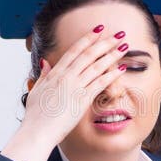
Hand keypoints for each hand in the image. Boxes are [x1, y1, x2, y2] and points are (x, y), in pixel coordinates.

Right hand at [1, 28, 127, 160]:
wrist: (38, 131)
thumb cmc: (36, 115)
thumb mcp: (37, 90)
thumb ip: (44, 75)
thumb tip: (45, 62)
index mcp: (55, 73)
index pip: (74, 50)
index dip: (88, 38)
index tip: (99, 29)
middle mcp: (66, 76)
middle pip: (89, 54)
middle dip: (105, 41)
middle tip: (119, 33)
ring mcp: (75, 87)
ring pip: (97, 65)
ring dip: (112, 54)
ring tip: (124, 46)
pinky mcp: (83, 99)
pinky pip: (100, 83)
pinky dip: (112, 74)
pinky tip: (122, 69)